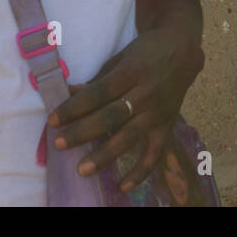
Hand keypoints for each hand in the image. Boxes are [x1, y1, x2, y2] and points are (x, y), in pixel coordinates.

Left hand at [46, 23, 204, 190]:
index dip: (75, 107)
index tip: (53, 120)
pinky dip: (142, 171)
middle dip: (83, 131)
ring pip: (129, 136)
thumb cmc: (146, 53)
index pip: (98, 93)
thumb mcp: (120, 59)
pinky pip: (155, 152)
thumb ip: (96, 80)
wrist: (183, 51)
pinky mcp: (167, 126)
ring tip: (82, 169)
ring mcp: (157, 112)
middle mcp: (145, 93)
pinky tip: (124, 186)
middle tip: (60, 144)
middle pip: (111, 116)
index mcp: (130, 72)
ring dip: (105, 154)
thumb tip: (66, 94)